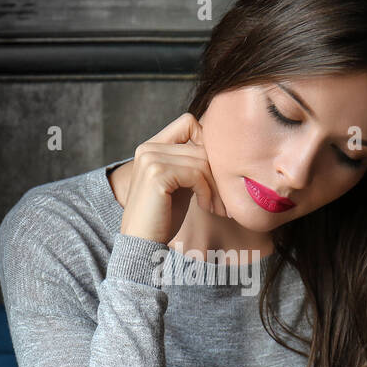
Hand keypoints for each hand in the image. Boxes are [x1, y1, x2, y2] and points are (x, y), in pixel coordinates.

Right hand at [119, 113, 230, 243]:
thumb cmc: (162, 217)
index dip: (207, 144)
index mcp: (151, 146)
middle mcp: (148, 148)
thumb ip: (191, 163)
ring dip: (216, 187)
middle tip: (225, 201)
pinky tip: (206, 208)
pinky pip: (197, 175)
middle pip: (201, 146)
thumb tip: (223, 150)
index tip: (215, 174)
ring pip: (202, 161)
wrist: (141, 243)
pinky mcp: (157, 174)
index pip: (189, 123)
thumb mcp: (179, 184)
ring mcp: (151, 159)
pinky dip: (208, 193)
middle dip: (218, 174)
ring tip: (218, 208)